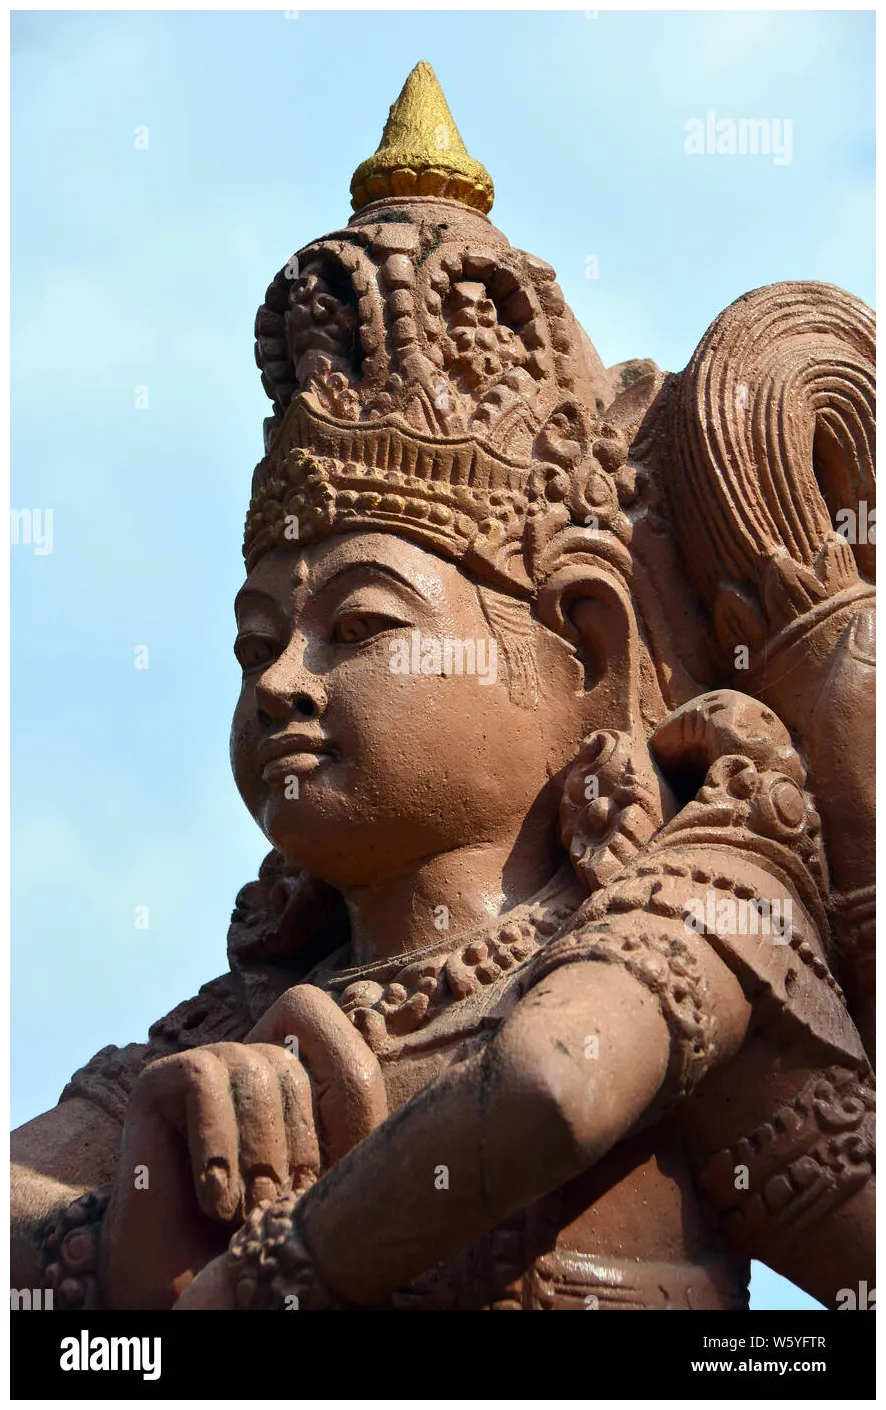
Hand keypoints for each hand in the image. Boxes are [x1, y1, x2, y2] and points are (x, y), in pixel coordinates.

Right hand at [98, 983, 386, 1309]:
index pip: (349, 1055)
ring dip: (257, 1158)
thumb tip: (430, 1102)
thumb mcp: (329, 1199)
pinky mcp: (160, 1081)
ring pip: (259, 1068)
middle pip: (302, 1067)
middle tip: (273, 1216)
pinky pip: (205, 1076)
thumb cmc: (261, 1254)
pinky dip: (215, 1143)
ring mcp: (213, 1067)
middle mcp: (263, 1064)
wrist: (182, 1295)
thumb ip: (363, 1143)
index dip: (348, 1113)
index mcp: (311, 1086)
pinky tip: (213, 1198)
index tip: (321, 1183)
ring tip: (241, 1216)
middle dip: (296, 1152)